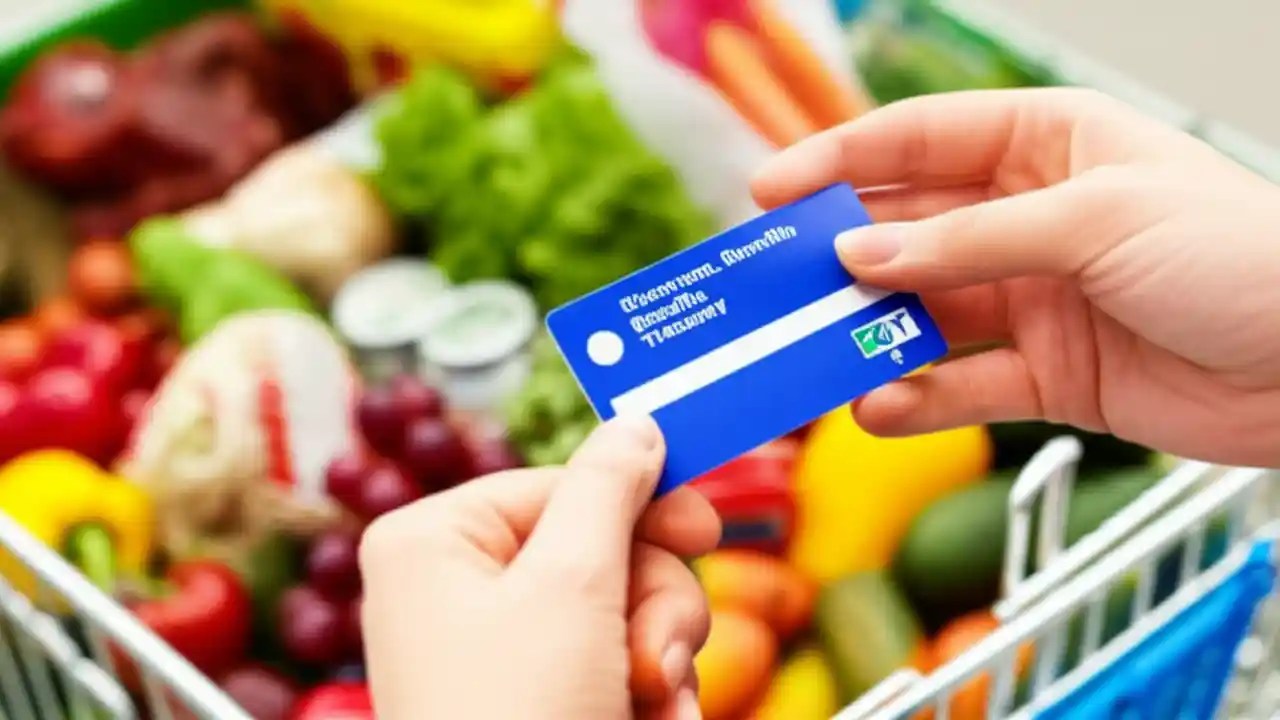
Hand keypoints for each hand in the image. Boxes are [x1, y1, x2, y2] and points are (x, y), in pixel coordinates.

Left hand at [359, 415, 719, 719]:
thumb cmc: (515, 719)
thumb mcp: (569, 585)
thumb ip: (609, 490)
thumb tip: (636, 424)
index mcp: (437, 540)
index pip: (564, 484)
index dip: (641, 503)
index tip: (706, 528)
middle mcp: (462, 588)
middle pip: (603, 549)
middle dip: (650, 607)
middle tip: (656, 659)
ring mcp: (502, 650)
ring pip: (624, 611)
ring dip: (658, 662)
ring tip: (644, 707)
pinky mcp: (540, 699)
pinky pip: (619, 666)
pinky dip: (646, 700)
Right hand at [754, 88, 1279, 466]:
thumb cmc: (1239, 255)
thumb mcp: (1095, 222)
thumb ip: (969, 244)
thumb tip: (862, 255)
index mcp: (1046, 146)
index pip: (919, 142)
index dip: (838, 162)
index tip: (770, 193)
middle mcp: (1028, 218)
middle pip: (907, 230)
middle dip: (840, 257)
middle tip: (775, 287)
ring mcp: (1033, 299)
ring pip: (923, 312)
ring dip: (868, 334)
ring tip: (816, 354)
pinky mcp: (1046, 374)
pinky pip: (960, 384)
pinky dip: (915, 397)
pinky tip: (880, 405)